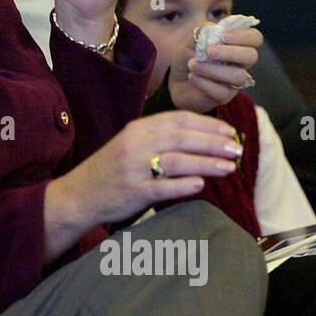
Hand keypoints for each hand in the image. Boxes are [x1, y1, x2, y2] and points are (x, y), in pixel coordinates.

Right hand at [43, 111, 242, 255]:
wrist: (78, 195)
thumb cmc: (111, 171)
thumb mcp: (131, 145)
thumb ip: (160, 139)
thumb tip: (202, 138)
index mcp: (137, 129)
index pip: (179, 120)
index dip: (208, 124)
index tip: (229, 131)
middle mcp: (135, 144)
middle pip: (182, 138)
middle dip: (214, 142)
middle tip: (237, 149)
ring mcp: (134, 168)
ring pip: (177, 161)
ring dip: (207, 163)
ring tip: (229, 167)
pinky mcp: (133, 191)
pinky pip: (163, 187)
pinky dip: (184, 185)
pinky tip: (201, 185)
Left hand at [168, 25, 262, 112]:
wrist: (174, 81)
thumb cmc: (187, 58)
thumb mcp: (189, 42)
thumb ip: (202, 33)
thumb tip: (213, 28)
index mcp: (236, 46)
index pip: (254, 37)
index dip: (244, 35)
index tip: (224, 36)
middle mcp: (240, 64)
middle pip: (251, 56)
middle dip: (230, 52)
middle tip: (209, 52)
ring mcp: (234, 82)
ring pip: (239, 76)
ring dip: (213, 69)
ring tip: (193, 65)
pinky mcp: (224, 97)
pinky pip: (222, 92)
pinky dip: (204, 82)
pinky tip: (192, 77)